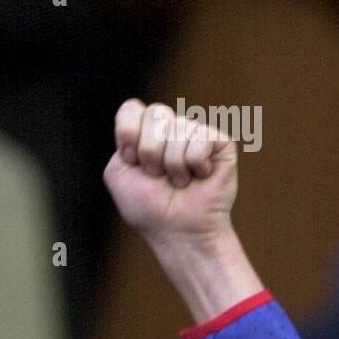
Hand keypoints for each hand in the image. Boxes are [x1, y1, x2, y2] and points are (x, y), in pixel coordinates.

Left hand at [104, 99, 237, 241]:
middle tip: (156, 175)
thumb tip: (148, 115)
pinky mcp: (220, 143)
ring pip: (178, 128)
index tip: (131, 161)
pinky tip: (198, 177)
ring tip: (178, 181)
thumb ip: (123, 138)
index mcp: (143, 133)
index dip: (129, 134)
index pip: (132, 109)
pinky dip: (194, 164)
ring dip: (172, 164)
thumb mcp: (118, 172)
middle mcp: (170, 129)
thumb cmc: (147, 206)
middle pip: (156, 113)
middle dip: (150, 151)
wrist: (176, 229)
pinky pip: (201, 138)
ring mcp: (195, 134)